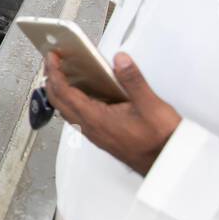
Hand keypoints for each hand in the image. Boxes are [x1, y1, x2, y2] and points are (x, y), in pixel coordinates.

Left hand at [44, 51, 180, 175]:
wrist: (167, 162)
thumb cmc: (159, 140)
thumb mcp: (149, 104)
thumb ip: (132, 80)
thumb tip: (120, 60)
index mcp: (95, 118)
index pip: (64, 92)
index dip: (54, 72)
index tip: (52, 57)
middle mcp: (90, 127)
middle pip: (58, 101)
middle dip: (51, 80)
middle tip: (52, 62)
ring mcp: (94, 133)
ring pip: (66, 110)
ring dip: (59, 92)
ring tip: (62, 75)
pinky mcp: (101, 135)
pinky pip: (77, 117)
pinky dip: (71, 102)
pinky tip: (82, 94)